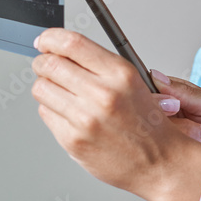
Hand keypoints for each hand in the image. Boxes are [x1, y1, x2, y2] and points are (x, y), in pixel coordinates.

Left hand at [31, 28, 200, 200]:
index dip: (51, 38)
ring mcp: (85, 118)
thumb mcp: (135, 83)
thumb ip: (99, 66)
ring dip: (46, 87)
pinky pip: (45, 113)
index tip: (45, 40)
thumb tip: (61, 50)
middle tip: (48, 65)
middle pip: (49, 63)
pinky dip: (53, 110)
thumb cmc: (149, 124)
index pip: (71, 43)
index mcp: (120, 74)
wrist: (160, 162)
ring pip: (41, 88)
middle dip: (44, 62)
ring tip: (62, 92)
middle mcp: (102, 94)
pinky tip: (71, 114)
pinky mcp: (73, 139)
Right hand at [150, 72, 200, 160]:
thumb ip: (184, 92)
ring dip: (178, 131)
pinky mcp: (165, 156)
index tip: (169, 102)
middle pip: (146, 109)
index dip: (155, 94)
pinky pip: (157, 149)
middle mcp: (167, 116)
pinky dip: (175, 147)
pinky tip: (195, 145)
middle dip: (165, 112)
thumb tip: (156, 76)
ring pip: (151, 129)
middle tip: (181, 114)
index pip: (151, 89)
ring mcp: (164, 137)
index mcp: (176, 97)